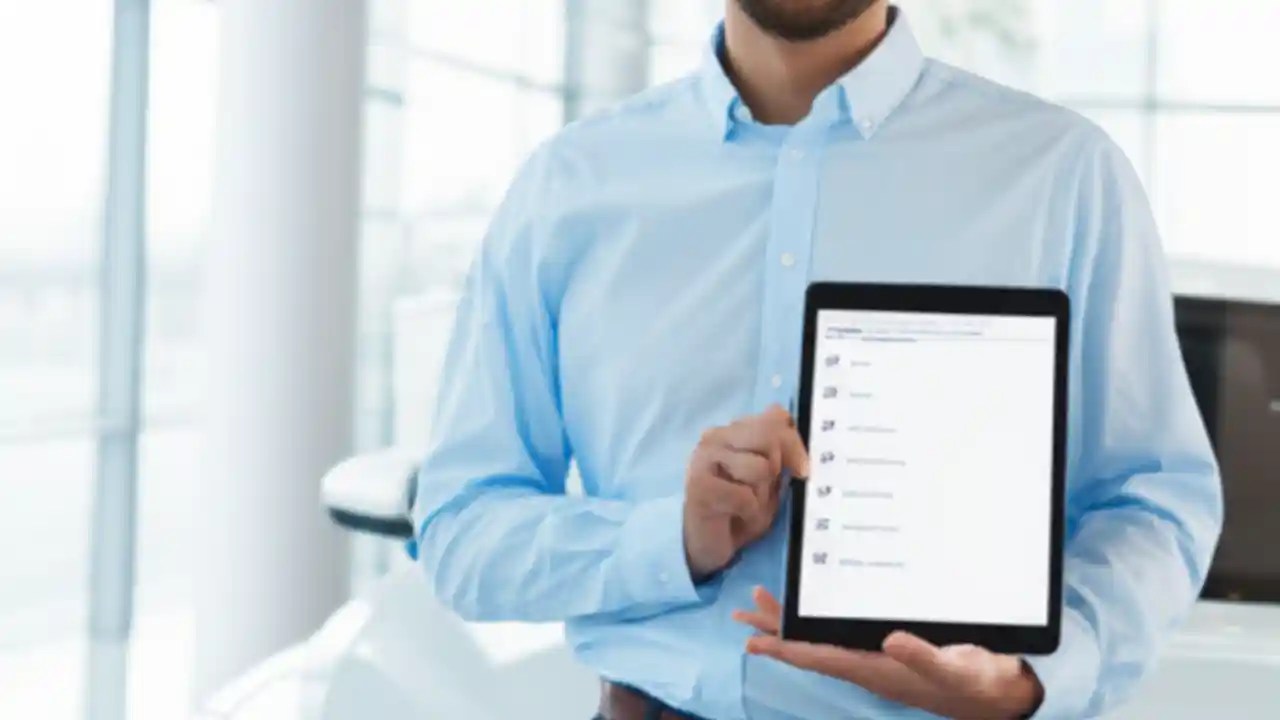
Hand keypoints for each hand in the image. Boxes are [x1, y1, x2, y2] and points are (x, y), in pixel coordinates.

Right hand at [684, 405, 808, 580]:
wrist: (707, 546)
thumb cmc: (739, 511)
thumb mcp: (768, 478)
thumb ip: (776, 446)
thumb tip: (782, 413)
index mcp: (731, 431)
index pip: (774, 419)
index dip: (794, 443)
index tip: (802, 470)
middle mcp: (713, 438)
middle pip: (768, 436)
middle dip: (778, 468)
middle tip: (766, 491)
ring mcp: (702, 460)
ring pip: (760, 467)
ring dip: (762, 496)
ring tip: (748, 507)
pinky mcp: (698, 487)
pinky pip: (745, 497)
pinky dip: (750, 515)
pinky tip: (736, 518)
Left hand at [733, 587, 1043, 719]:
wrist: (1000, 694)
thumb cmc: (976, 681)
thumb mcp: (954, 667)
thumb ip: (923, 656)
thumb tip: (890, 639)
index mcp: (876, 670)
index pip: (820, 657)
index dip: (785, 649)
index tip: (753, 642)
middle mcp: (868, 666)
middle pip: (811, 648)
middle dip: (775, 631)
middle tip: (742, 615)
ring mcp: (877, 660)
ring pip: (822, 640)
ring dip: (792, 625)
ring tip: (763, 609)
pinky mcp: (889, 653)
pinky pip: (842, 636)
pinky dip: (821, 622)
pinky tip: (814, 616)